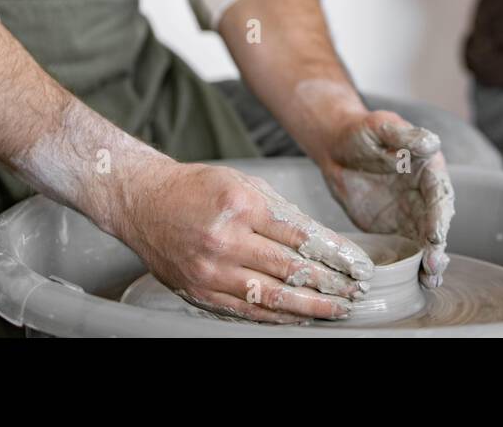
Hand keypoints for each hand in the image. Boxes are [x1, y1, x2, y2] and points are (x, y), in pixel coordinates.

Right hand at [120, 160, 374, 323]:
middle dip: (330, 284)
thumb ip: (282, 212)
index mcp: (243, 207)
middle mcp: (227, 240)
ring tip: (336, 310)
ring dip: (310, 307)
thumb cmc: (197, 189)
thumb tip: (320, 241)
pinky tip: (299, 318)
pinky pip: (246, 310)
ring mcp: (212, 270)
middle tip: (355, 292)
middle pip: (291, 269)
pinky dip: (277, 317)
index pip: (302, 236)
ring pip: (271, 297)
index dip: (335, 255)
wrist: (145, 202)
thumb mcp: (244, 185)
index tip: (358, 266)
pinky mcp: (201, 292)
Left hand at [316, 111, 455, 288]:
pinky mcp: (396, 229)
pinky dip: (415, 265)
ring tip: (431, 279)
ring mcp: (412, 213)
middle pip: (438, 222)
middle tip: (434, 265)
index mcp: (428, 168)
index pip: (438, 194)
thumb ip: (405, 137)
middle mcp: (425, 193)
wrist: (336, 148)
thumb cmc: (361, 132)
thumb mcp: (381, 127)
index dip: (439, 215)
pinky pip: (409, 249)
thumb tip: (432, 143)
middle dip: (438, 245)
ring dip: (432, 260)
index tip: (435, 235)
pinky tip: (419, 281)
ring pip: (428, 241)